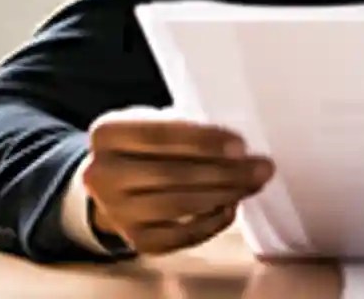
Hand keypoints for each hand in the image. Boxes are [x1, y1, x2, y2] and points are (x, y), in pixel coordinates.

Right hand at [83, 107, 274, 254]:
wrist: (116, 184)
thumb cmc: (151, 145)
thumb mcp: (158, 122)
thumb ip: (188, 128)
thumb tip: (239, 146)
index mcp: (108, 133)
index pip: (159, 135)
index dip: (202, 141)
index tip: (241, 145)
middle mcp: (101, 174)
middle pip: (171, 174)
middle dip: (224, 172)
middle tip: (262, 168)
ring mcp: (115, 211)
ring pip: (177, 206)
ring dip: (223, 195)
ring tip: (253, 184)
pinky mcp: (135, 240)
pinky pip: (179, 236)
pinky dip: (211, 222)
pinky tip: (231, 207)